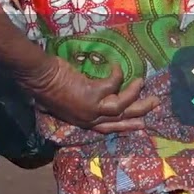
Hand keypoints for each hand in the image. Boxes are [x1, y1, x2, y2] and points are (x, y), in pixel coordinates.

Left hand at [25, 59, 157, 133]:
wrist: (38, 78)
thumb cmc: (46, 88)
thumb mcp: (64, 102)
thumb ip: (77, 103)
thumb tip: (84, 98)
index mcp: (82, 121)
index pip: (108, 128)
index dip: (126, 126)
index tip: (141, 124)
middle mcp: (89, 118)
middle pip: (121, 119)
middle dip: (140, 112)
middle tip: (155, 102)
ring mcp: (91, 108)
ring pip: (121, 106)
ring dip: (134, 94)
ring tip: (141, 81)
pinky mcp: (93, 94)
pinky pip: (113, 84)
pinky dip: (117, 74)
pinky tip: (116, 66)